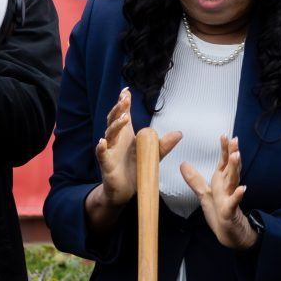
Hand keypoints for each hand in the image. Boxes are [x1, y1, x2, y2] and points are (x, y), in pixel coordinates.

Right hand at [94, 88, 181, 208]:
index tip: (126, 90)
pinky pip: (101, 154)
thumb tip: (180, 133)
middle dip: (119, 109)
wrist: (127, 189)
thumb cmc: (137, 167)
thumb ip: (164, 144)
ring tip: (124, 118)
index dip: (123, 102)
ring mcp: (109, 151)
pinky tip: (102, 142)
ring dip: (115, 125)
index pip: (123, 114)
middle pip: (114, 120)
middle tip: (125, 100)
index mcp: (127, 134)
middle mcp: (116, 139)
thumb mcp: (153, 154)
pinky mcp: (106, 164)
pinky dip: (101, 148)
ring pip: (109, 134)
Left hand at [181, 135, 255, 250]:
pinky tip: (243, 188)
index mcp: (222, 181)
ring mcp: (230, 198)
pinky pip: (234, 202)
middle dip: (233, 153)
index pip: (224, 162)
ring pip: (233, 181)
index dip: (224, 149)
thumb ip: (195, 179)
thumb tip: (183, 164)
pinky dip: (238, 195)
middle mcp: (228, 187)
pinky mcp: (230, 211)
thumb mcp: (204, 193)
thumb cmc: (219, 212)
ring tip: (237, 156)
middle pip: (231, 167)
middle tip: (235, 140)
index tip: (224, 135)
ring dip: (236, 168)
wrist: (229, 232)